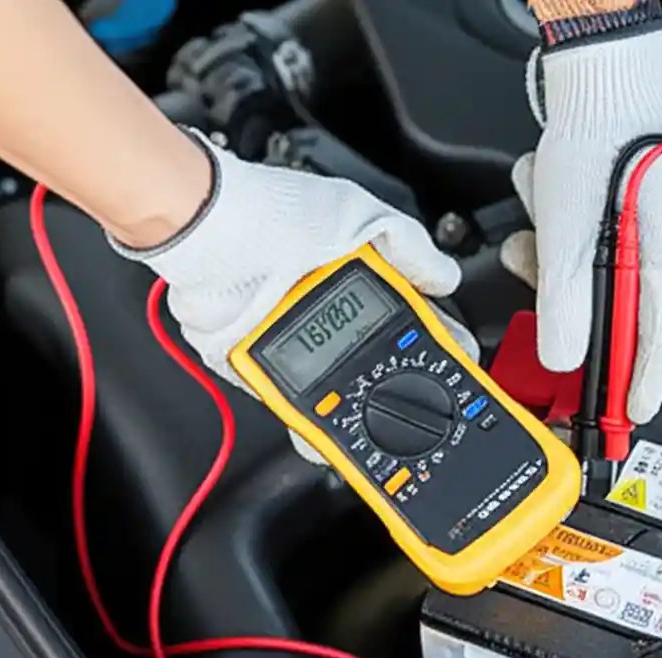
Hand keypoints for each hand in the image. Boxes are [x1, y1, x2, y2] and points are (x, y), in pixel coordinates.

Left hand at [112, 129, 478, 463]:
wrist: (204, 231)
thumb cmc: (272, 211)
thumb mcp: (363, 217)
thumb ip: (410, 247)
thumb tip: (446, 279)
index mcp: (360, 277)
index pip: (414, 318)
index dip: (439, 343)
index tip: (457, 366)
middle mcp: (330, 312)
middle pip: (382, 362)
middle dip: (407, 390)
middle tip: (430, 413)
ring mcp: (296, 344)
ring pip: (341, 391)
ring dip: (364, 418)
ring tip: (391, 443)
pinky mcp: (259, 367)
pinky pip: (292, 405)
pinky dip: (311, 428)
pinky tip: (333, 442)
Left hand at [506, 26, 661, 423]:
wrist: (605, 78)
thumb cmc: (598, 145)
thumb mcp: (565, 242)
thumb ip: (565, 310)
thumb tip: (566, 358)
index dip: (641, 390)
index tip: (629, 418)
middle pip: (630, 310)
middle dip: (574, 301)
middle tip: (540, 290)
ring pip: (612, 272)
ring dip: (564, 259)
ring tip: (534, 231)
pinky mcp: (655, 204)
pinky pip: (613, 240)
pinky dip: (577, 232)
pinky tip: (550, 209)